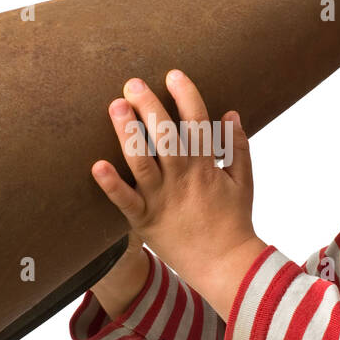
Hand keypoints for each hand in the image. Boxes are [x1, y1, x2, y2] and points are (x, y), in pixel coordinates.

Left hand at [90, 70, 263, 313]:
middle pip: (164, 135)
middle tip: (133, 83)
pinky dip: (110, 184)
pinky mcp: (145, 219)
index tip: (173, 74)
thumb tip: (231, 114)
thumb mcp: (243, 181)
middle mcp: (182, 178)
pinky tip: (97, 165)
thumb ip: (236, 147)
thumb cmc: (233, 221)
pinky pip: (124, 200)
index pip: (195, 121)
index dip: (185, 95)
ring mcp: (161, 198)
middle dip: (149, 105)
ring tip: (116, 107)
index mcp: (205, 166)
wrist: (225, 264)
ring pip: (141, 160)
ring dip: (128, 133)